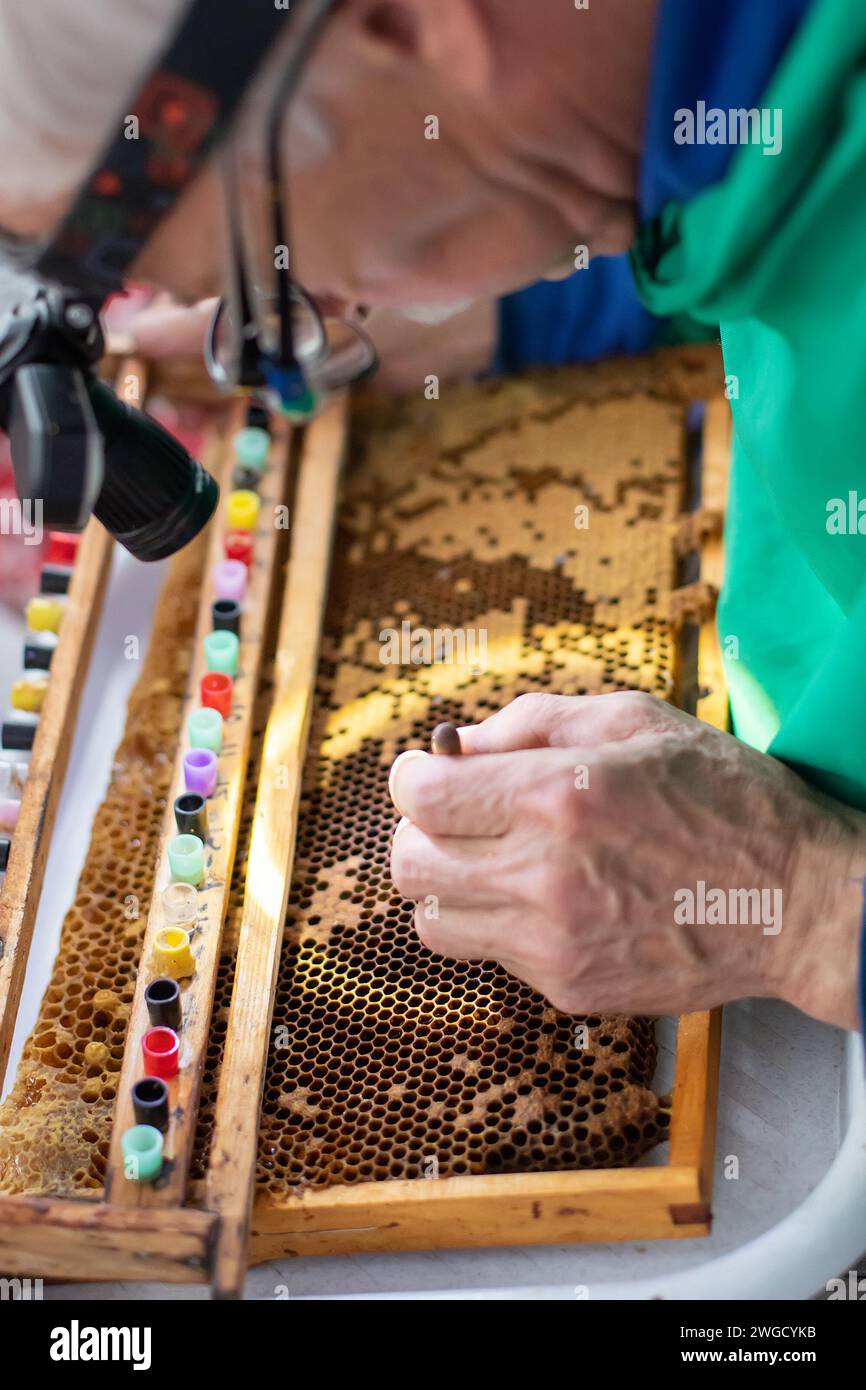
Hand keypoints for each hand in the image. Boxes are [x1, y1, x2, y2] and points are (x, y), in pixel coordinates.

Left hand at [389, 692, 864, 1026]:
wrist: (797, 903)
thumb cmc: (724, 797)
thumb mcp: (636, 721)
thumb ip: (532, 720)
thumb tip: (457, 744)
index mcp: (556, 796)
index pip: (420, 796)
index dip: (413, 776)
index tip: (430, 771)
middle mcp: (543, 875)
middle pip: (407, 864)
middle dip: (418, 830)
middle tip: (457, 815)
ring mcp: (553, 942)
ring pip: (431, 920)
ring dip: (447, 882)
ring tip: (493, 859)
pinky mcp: (567, 987)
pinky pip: (490, 954)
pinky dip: (499, 922)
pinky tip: (550, 897)